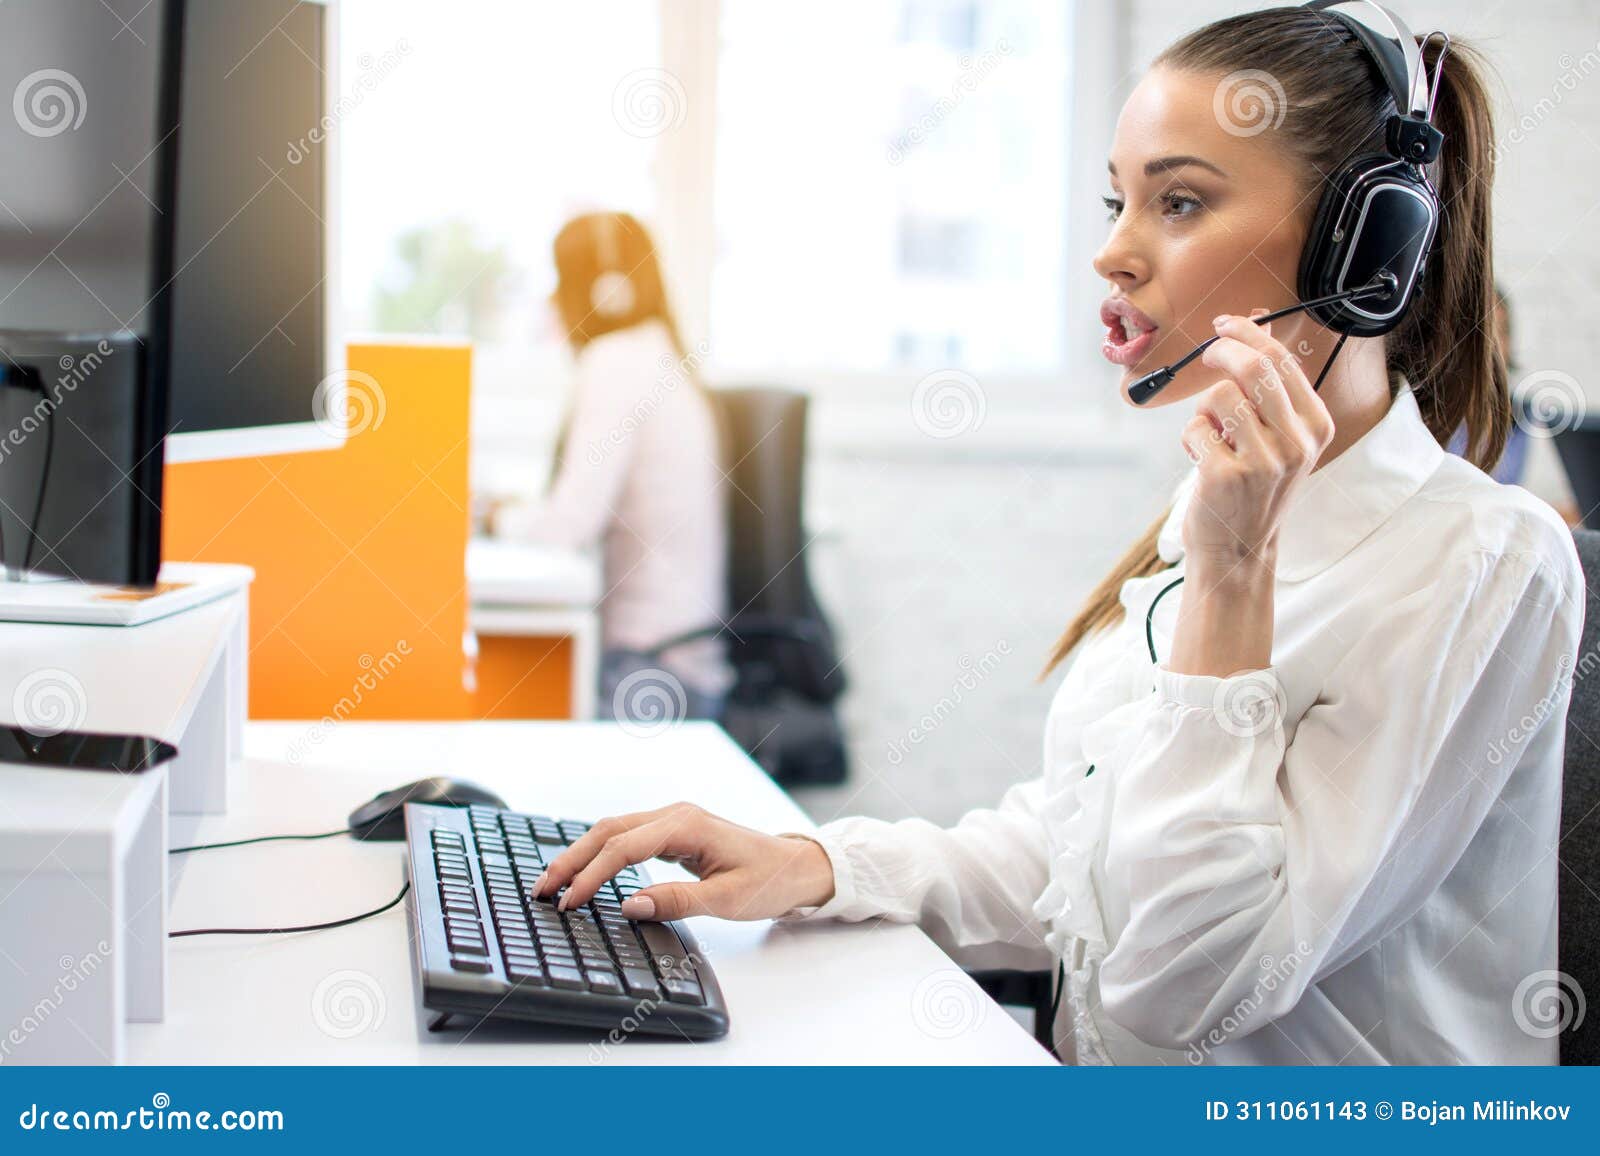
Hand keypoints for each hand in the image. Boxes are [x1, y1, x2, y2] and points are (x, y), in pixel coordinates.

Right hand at [531, 802, 835, 920]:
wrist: (796, 867)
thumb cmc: (768, 881)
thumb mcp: (726, 900)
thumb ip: (676, 901)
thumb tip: (628, 905)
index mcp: (687, 825)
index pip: (623, 848)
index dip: (591, 875)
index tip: (569, 902)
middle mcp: (675, 815)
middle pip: (608, 831)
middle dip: (571, 859)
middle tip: (541, 889)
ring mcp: (673, 820)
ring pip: (613, 831)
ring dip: (581, 854)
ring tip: (552, 882)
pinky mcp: (673, 833)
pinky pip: (627, 837)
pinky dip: (600, 853)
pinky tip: (584, 872)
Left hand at [1180, 312, 1335, 573]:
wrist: (1238, 550)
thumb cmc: (1253, 486)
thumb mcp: (1279, 437)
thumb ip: (1272, 387)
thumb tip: (1256, 321)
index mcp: (1316, 426)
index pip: (1283, 360)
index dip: (1248, 333)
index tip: (1225, 324)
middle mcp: (1297, 443)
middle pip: (1254, 367)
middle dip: (1221, 351)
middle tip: (1207, 352)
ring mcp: (1263, 461)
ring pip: (1218, 396)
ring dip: (1204, 410)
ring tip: (1212, 437)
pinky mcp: (1226, 476)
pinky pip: (1195, 428)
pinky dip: (1191, 438)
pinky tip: (1202, 461)